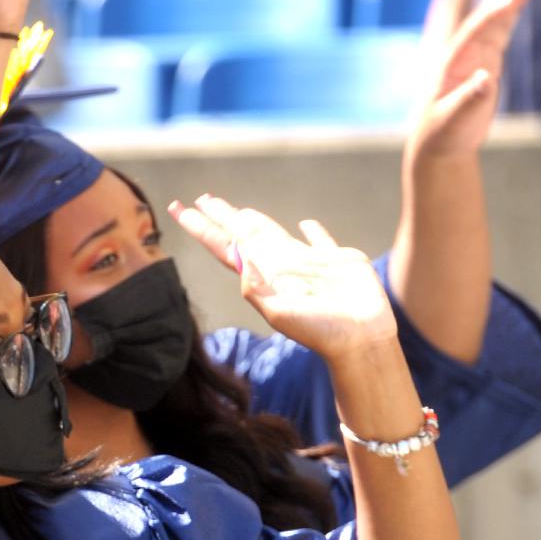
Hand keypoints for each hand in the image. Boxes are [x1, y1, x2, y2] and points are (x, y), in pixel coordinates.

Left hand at [169, 194, 396, 359]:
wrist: (361, 340)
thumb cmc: (321, 331)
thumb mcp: (280, 315)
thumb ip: (256, 289)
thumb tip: (239, 259)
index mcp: (263, 275)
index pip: (225, 245)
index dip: (202, 227)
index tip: (179, 208)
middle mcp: (281, 266)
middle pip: (244, 234)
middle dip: (223, 217)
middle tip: (204, 199)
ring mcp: (308, 263)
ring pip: (276, 234)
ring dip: (256, 222)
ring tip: (239, 211)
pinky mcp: (338, 261)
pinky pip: (321, 241)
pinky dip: (314, 231)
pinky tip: (306, 223)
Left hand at [408, 0, 532, 168]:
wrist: (440, 144)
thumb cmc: (445, 134)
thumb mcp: (456, 121)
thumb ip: (470, 100)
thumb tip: (486, 78)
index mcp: (451, 66)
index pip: (473, 35)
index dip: (491, 18)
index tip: (508, 2)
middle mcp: (463, 57)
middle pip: (485, 24)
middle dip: (504, 3)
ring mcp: (475, 60)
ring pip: (494, 27)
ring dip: (509, 5)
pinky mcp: (486, 67)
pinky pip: (499, 37)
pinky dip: (508, 21)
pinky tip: (516, 3)